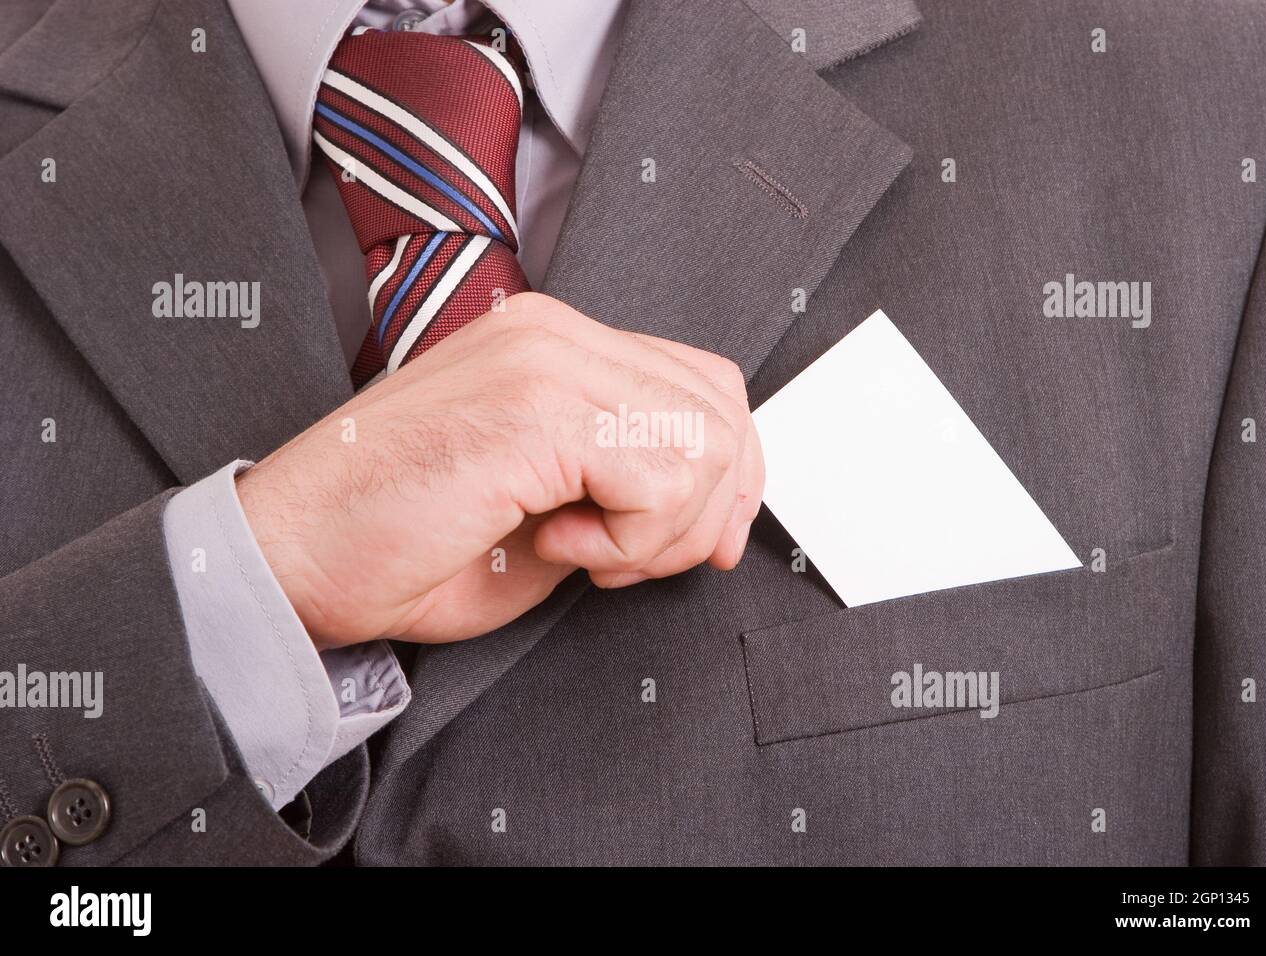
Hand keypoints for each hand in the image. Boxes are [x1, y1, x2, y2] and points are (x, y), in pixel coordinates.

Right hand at [235, 292, 763, 647]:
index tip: (708, 540)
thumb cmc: (401, 543)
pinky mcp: (534, 405)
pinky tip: (557, 543)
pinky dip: (629, 541)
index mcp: (553, 345)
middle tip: (629, 559)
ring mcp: (544, 358)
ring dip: (662, 530)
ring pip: (704, 442)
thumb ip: (625, 482)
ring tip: (583, 549)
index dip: (728, 472)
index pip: (702, 383)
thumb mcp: (546, 506)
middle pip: (719, 407)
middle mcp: (554, 333)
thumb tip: (714, 504)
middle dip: (705, 510)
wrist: (291, 558)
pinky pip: (660, 478)